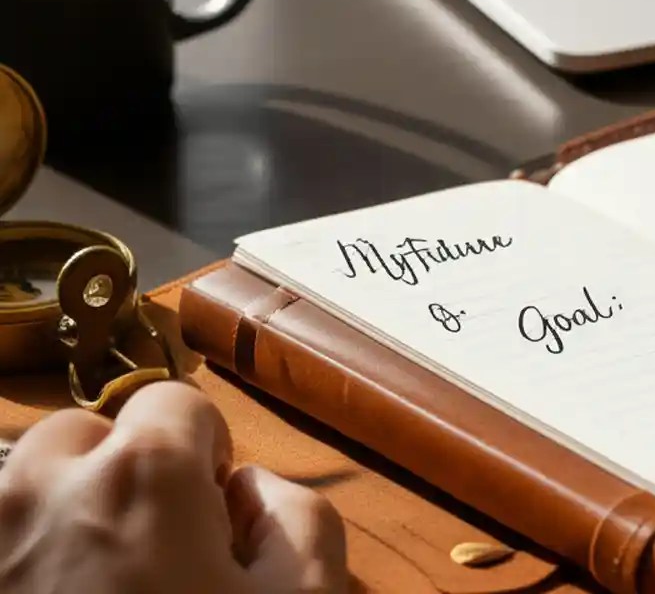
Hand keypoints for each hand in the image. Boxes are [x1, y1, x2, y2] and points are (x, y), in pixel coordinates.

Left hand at [0, 381, 346, 592]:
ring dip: (68, 508)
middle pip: (89, 433)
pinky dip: (33, 551)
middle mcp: (47, 488)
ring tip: (107, 573)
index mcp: (145, 473)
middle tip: (157, 544)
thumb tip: (254, 491)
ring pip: (31, 482)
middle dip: (125, 472)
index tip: (213, 511)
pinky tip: (68, 591)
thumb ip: (301, 519)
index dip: (207, 453)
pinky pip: (8, 533)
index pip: (177, 404)